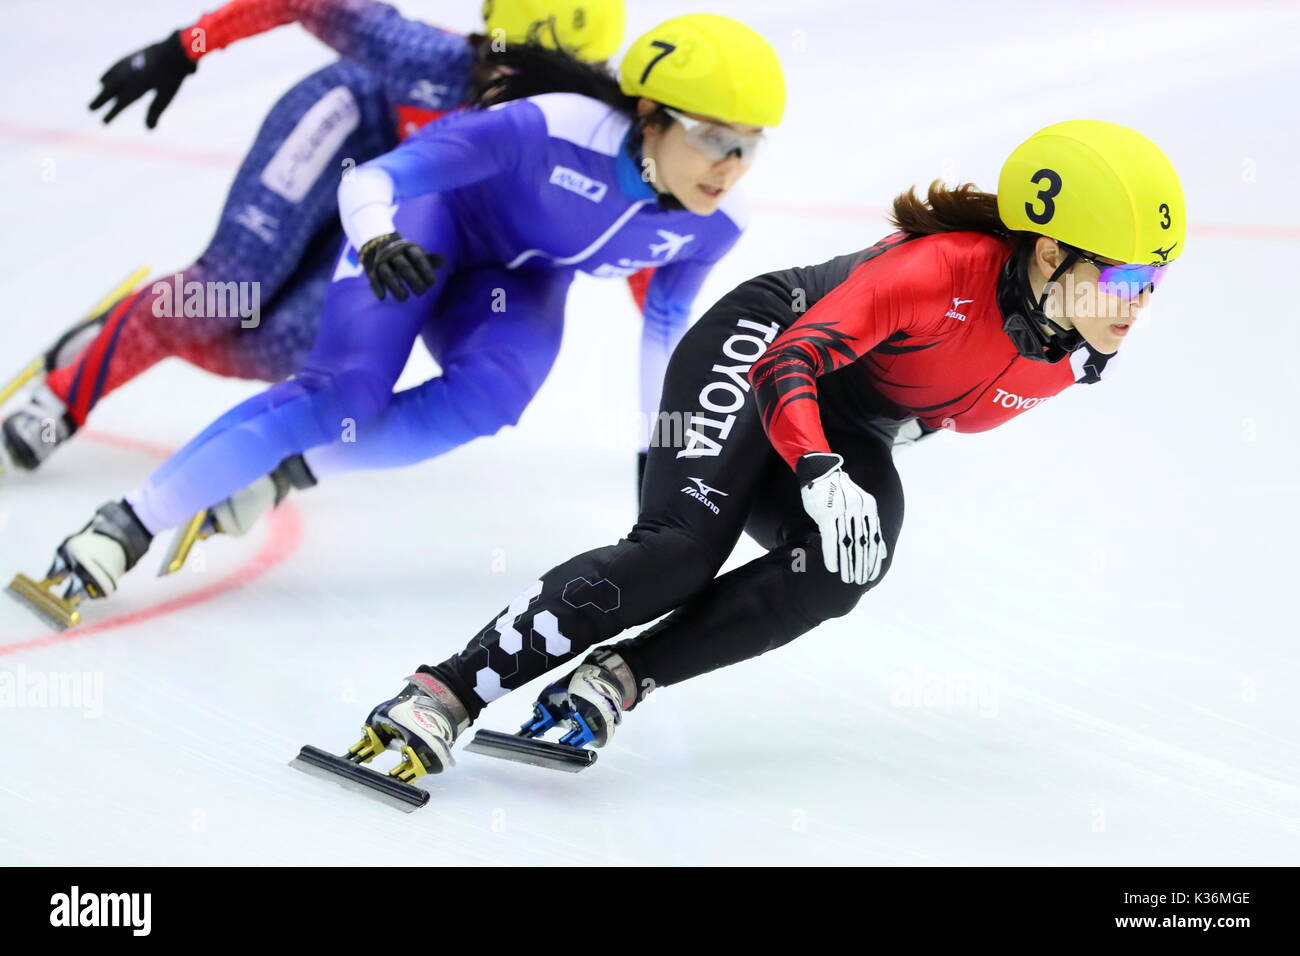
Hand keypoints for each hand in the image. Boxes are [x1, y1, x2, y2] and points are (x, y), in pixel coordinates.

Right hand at [89, 31, 197, 128]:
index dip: (112, 114)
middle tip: (90, 108)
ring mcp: (129, 64)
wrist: (176, 50)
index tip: (104, 122)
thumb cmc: (173, 76)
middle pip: (110, 90)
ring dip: (105, 85)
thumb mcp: (165, 96)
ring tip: (100, 89)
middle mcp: (128, 76)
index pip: (120, 104)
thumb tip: (149, 129)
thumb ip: (155, 111)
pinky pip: (116, 66)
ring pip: (112, 77)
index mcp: (135, 87)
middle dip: (100, 100)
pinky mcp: (133, 56)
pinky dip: (110, 72)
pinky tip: (108, 74)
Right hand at [358, 233, 442, 301]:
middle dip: (413, 280)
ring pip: (387, 273)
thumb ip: (429, 259)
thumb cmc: (405, 254)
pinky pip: (373, 278)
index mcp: (407, 247)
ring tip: (404, 298)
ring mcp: (381, 260)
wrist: (378, 243)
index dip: (426, 270)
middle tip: (421, 292)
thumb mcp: (416, 254)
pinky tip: (383, 297)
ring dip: (395, 286)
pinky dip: (377, 287)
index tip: (432, 283)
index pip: (417, 258)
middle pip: (403, 267)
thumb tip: (443, 262)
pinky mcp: (372, 269)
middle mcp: (393, 252)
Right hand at [797, 452, 886, 584]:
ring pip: (847, 544)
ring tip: (847, 579)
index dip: (874, 559)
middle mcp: (859, 509)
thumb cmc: (839, 492)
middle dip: (862, 565)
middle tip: (860, 582)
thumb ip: (871, 526)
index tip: (872, 575)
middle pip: (862, 544)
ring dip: (848, 564)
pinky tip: (832, 568)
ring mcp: (843, 511)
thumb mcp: (861, 504)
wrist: (820, 471)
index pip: (875, 539)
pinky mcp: (827, 514)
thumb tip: (883, 550)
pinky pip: (831, 539)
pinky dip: (831, 555)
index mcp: (869, 507)